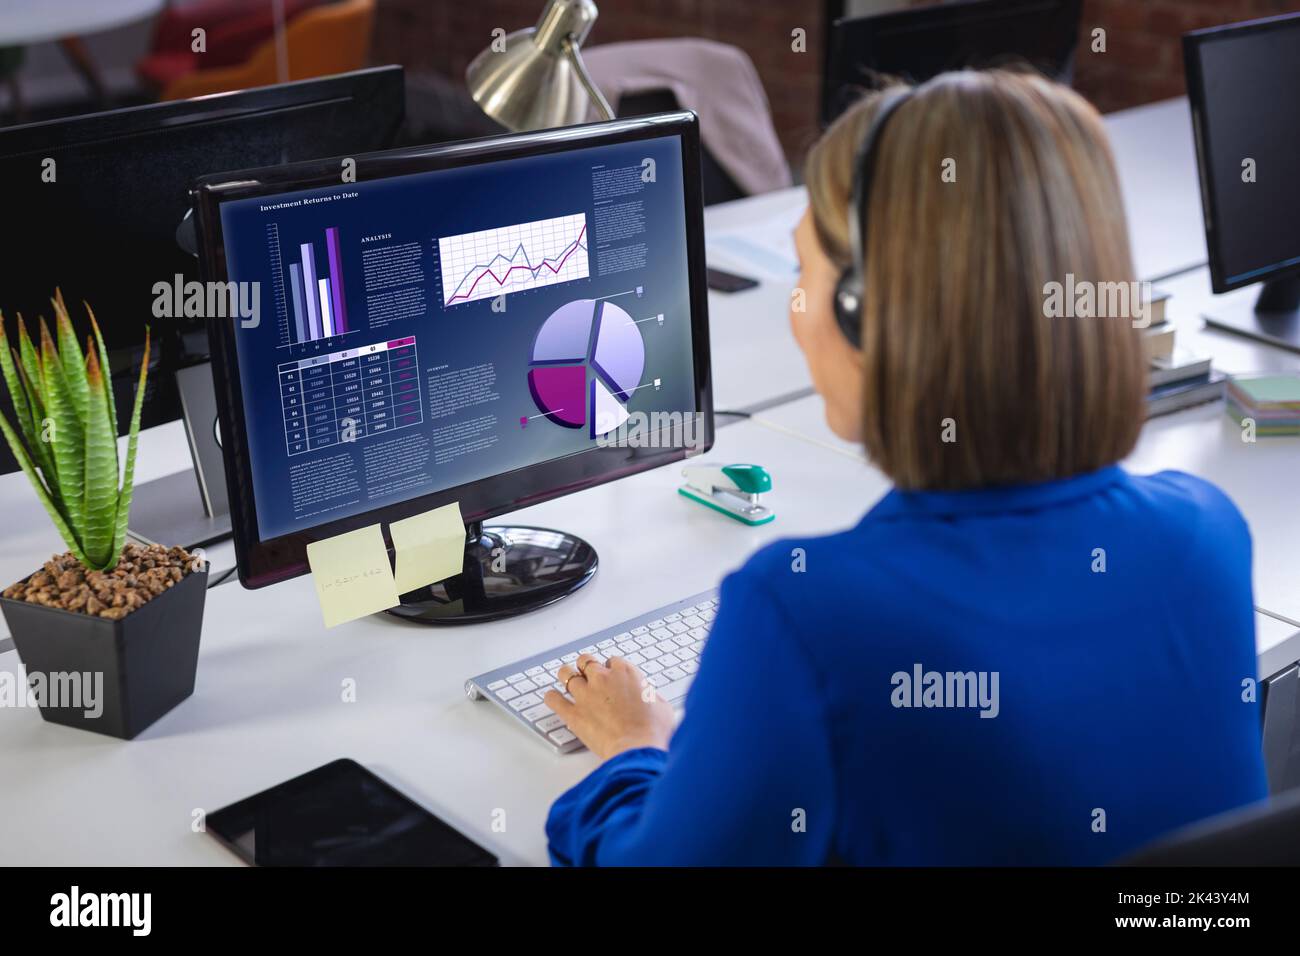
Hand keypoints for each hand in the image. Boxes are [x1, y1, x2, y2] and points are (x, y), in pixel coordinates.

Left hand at [544, 655, 674, 760]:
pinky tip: (553, 698)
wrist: (638, 747)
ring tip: (566, 680)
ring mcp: (585, 694)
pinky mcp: (573, 714)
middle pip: (585, 661)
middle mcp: (602, 678)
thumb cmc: (653, 729)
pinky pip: (553, 699)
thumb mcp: (661, 705)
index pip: (611, 661)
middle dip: (586, 667)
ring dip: (566, 676)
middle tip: (586, 675)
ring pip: (566, 674)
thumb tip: (648, 696)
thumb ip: (650, 694)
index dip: (610, 669)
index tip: (610, 676)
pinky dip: (552, 698)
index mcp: (625, 673)